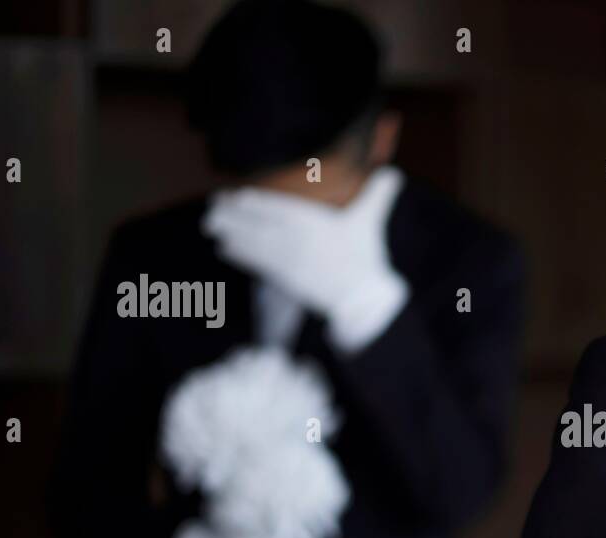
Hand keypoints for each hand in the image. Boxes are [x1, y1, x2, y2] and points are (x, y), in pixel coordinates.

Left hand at [201, 167, 409, 352]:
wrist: (361, 297)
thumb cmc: (366, 258)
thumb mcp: (370, 221)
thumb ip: (378, 195)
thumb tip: (395, 173)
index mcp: (312, 221)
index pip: (276, 208)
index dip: (253, 203)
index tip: (235, 196)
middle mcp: (294, 238)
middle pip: (256, 224)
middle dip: (232, 215)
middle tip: (212, 207)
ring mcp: (287, 259)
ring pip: (251, 243)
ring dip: (229, 233)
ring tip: (210, 226)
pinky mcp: (285, 278)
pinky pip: (256, 263)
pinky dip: (238, 255)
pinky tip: (224, 249)